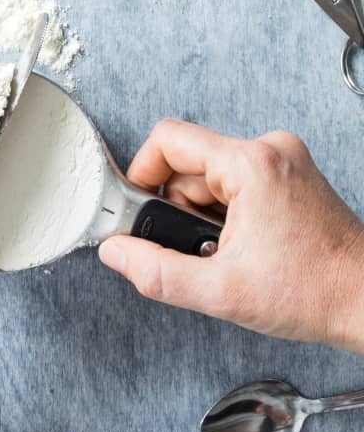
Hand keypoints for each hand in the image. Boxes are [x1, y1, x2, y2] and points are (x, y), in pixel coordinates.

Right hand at [98, 119, 363, 352]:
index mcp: (251, 164)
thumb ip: (157, 272)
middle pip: (187, 162)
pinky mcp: (286, 173)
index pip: (168, 139)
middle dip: (178, 208)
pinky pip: (231, 181)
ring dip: (200, 213)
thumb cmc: (315, 292)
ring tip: (221, 251)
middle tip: (192, 246)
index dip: (141, 172)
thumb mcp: (222, 292)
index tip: (139, 207)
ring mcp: (280, 159)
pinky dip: (221, 212)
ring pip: (208, 174)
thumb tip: (117, 252)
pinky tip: (236, 244)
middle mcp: (268, 149)